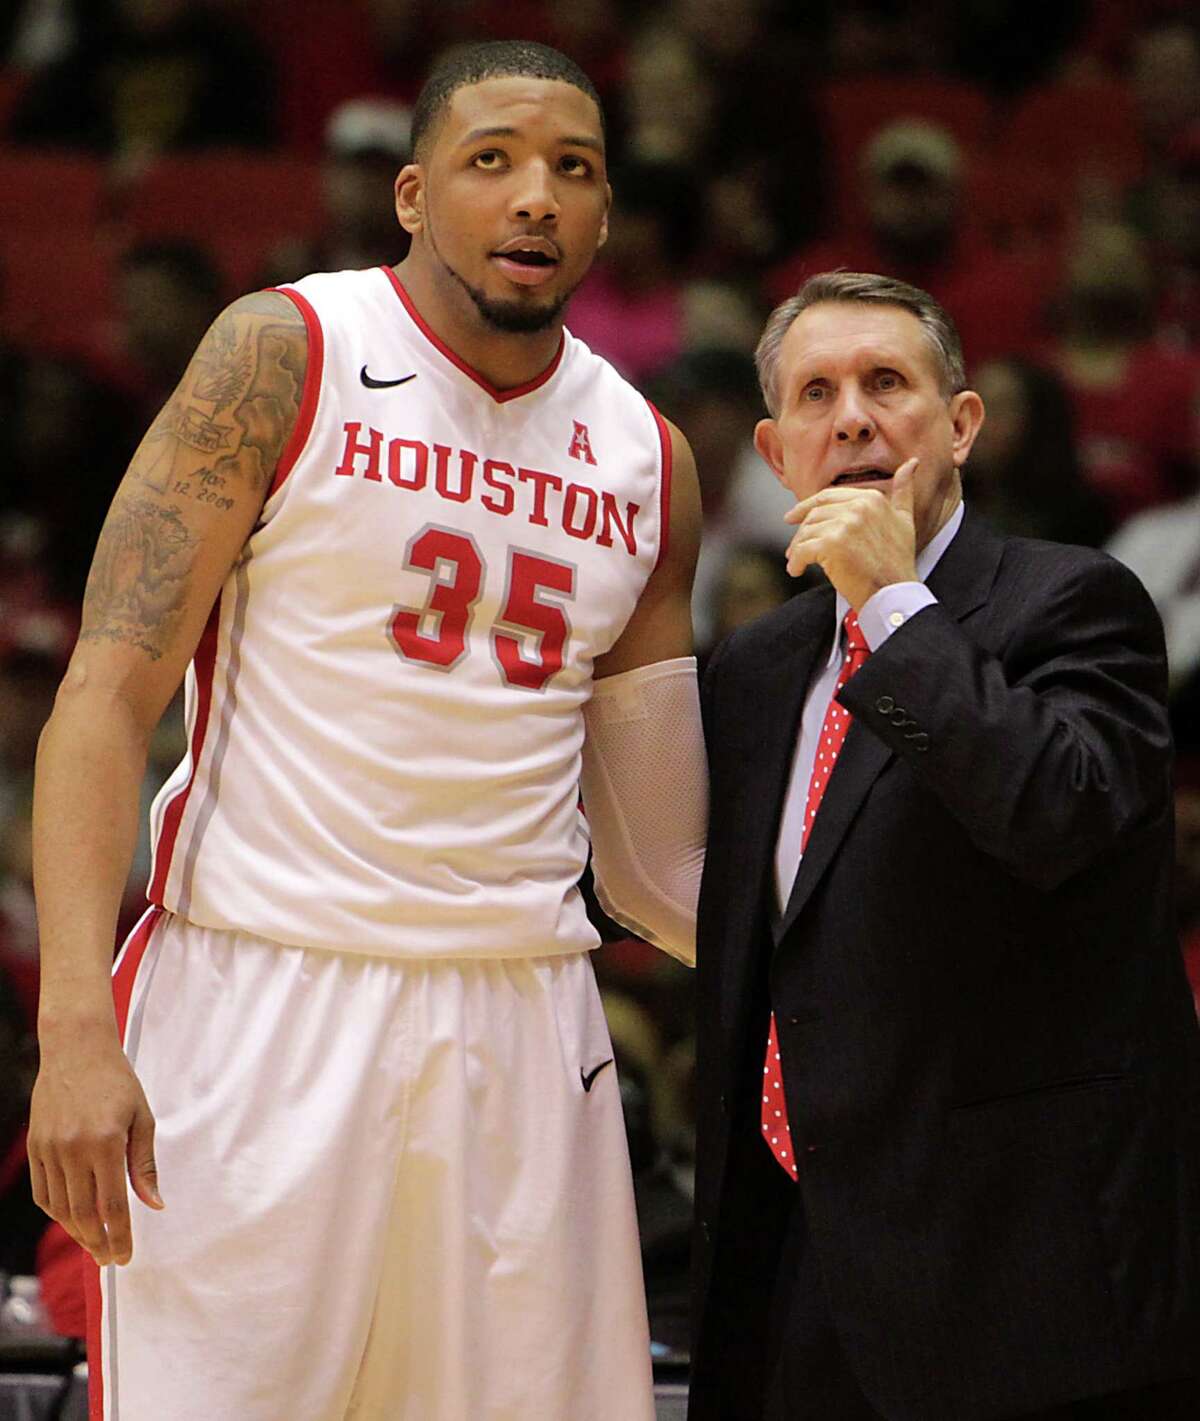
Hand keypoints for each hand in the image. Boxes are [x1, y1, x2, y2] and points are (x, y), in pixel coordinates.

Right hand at [27, 1028, 162, 1265]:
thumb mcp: (141, 1117)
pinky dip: (58, 1213)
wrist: (76, 1050)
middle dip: (99, 1242)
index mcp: (105, 1143)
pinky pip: (43, 1193)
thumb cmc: (116, 1081)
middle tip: (111, 1258)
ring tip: (96, 1244)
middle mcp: (73, 1150)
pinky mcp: (35, 1148)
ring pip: (62, 1208)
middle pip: (85, 1213)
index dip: (120, 1236)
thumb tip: (154, 1204)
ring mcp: (50, 1150)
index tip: (126, 1256)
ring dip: (78, 1232)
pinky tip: (73, 1220)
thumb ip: (144, 1164)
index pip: (112, 1205)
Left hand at [783, 458, 918, 608]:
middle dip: (801, 532)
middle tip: (793, 549)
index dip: (806, 507)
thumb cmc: (898, 561)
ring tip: (797, 562)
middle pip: (814, 515)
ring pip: (806, 532)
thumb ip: (903, 490)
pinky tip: (797, 570)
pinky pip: (802, 550)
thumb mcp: (904, 519)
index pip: (827, 497)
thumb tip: (912, 463)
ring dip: (797, 549)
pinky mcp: (832, 545)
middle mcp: (858, 506)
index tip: (792, 518)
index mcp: (871, 498)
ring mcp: (844, 525)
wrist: (895, 592)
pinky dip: (796, 562)